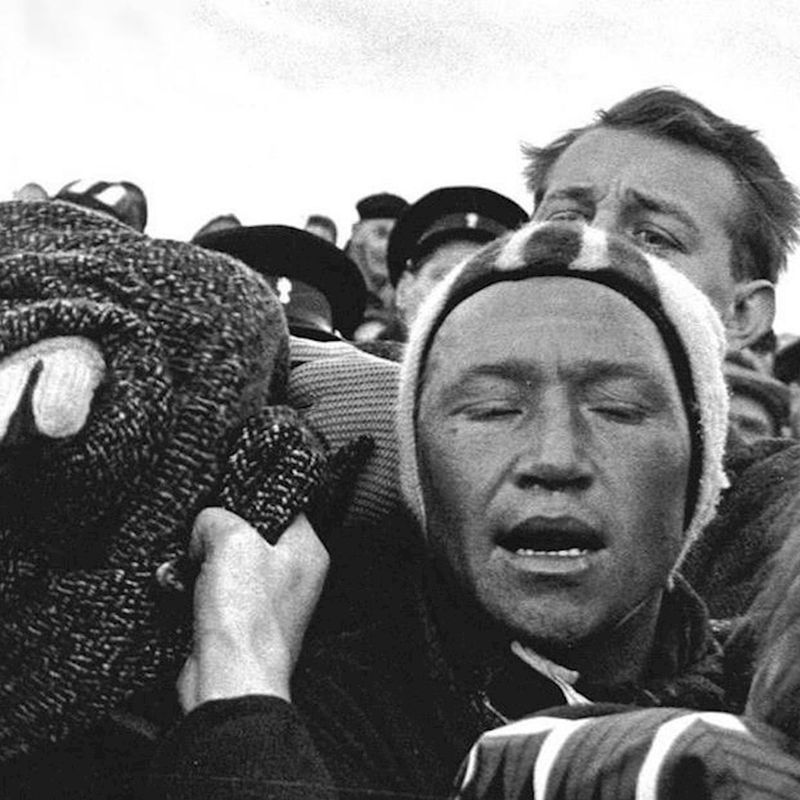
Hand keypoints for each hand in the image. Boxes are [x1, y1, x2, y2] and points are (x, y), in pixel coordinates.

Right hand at [177, 508, 328, 712]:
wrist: (227, 682)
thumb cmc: (247, 620)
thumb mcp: (231, 541)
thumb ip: (217, 518)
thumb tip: (204, 528)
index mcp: (307, 551)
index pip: (284, 506)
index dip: (249, 500)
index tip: (224, 503)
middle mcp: (292, 577)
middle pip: (247, 536)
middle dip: (213, 538)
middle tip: (199, 542)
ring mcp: (265, 603)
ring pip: (223, 565)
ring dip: (194, 566)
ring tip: (182, 570)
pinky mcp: (237, 625)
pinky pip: (209, 594)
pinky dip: (188, 591)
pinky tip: (175, 590)